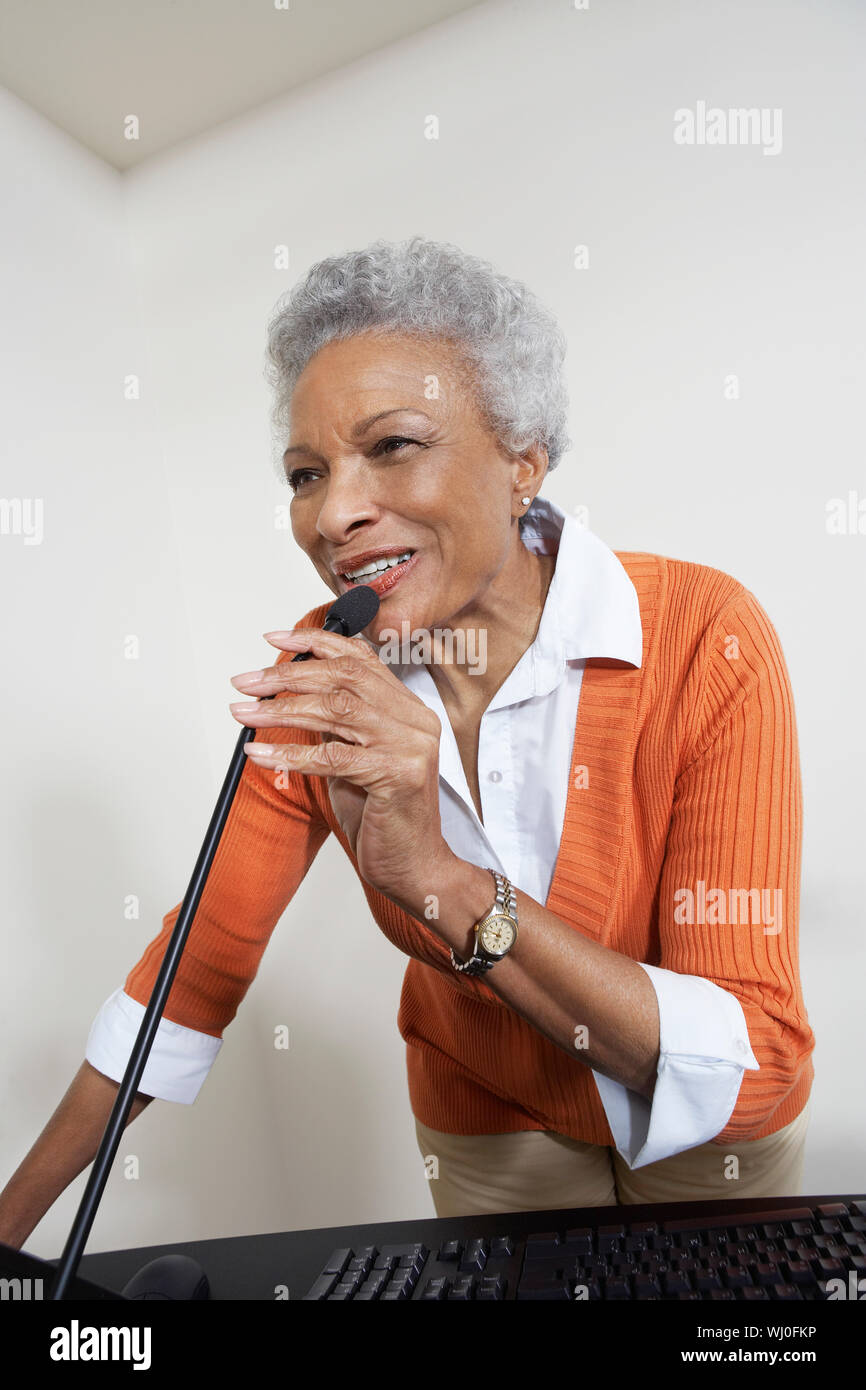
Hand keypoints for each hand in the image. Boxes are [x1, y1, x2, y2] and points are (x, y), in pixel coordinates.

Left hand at [229, 627, 453, 911]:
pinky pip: (333, 758)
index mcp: (407, 708)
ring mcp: (410, 745)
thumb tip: (292, 695)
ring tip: (243, 713)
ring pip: (337, 709)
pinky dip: (289, 754)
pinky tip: (259, 754)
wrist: (413, 867)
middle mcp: (414, 719)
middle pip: (345, 678)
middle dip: (288, 675)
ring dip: (281, 709)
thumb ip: (336, 726)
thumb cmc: (381, 816)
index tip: (273, 640)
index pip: (361, 659)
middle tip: (246, 681)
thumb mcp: (353, 759)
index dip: (316, 643)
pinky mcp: (398, 775)